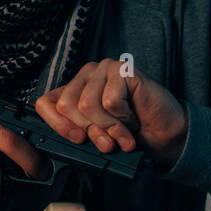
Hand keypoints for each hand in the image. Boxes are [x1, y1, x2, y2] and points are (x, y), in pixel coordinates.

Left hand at [34, 59, 188, 172]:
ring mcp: (104, 69)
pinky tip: (133, 117)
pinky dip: (124, 118)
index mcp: (73, 90)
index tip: (78, 139)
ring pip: (88, 104)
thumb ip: (77, 133)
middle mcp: (86, 75)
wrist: (165, 135)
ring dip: (110, 127)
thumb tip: (67, 135)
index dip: (58, 126)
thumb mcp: (96, 137)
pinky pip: (110, 101)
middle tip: (109, 141)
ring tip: (124, 132)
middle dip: (89, 130)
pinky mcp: (123, 69)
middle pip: (67, 106)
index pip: (46, 103)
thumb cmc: (130, 135)